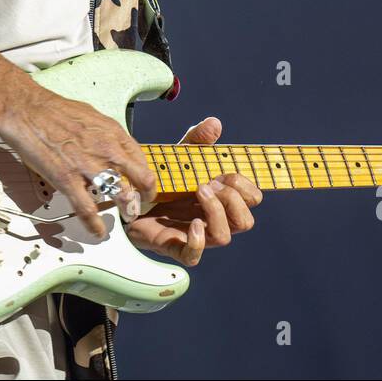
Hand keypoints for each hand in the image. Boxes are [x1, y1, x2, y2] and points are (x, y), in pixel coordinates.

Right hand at [0, 50, 156, 237]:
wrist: (28, 110)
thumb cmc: (55, 111)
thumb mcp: (92, 117)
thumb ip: (106, 136)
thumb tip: (113, 148)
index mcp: (114, 133)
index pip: (142, 160)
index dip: (146, 177)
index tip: (144, 186)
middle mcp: (107, 150)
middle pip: (141, 180)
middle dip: (144, 197)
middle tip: (140, 205)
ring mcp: (89, 166)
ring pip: (120, 196)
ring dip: (125, 211)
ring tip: (124, 218)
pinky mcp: (68, 180)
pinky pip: (87, 210)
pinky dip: (95, 225)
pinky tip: (98, 231)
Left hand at [124, 116, 262, 265]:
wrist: (129, 195)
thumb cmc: (162, 180)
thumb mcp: (181, 156)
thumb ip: (197, 140)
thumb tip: (215, 124)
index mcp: (220, 199)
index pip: (252, 200)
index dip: (246, 187)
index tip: (226, 174)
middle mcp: (212, 219)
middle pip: (245, 221)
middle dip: (233, 199)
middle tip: (209, 183)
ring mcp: (195, 235)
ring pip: (225, 236)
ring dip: (216, 212)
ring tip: (199, 191)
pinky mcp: (173, 246)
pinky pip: (193, 257)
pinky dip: (197, 242)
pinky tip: (193, 224)